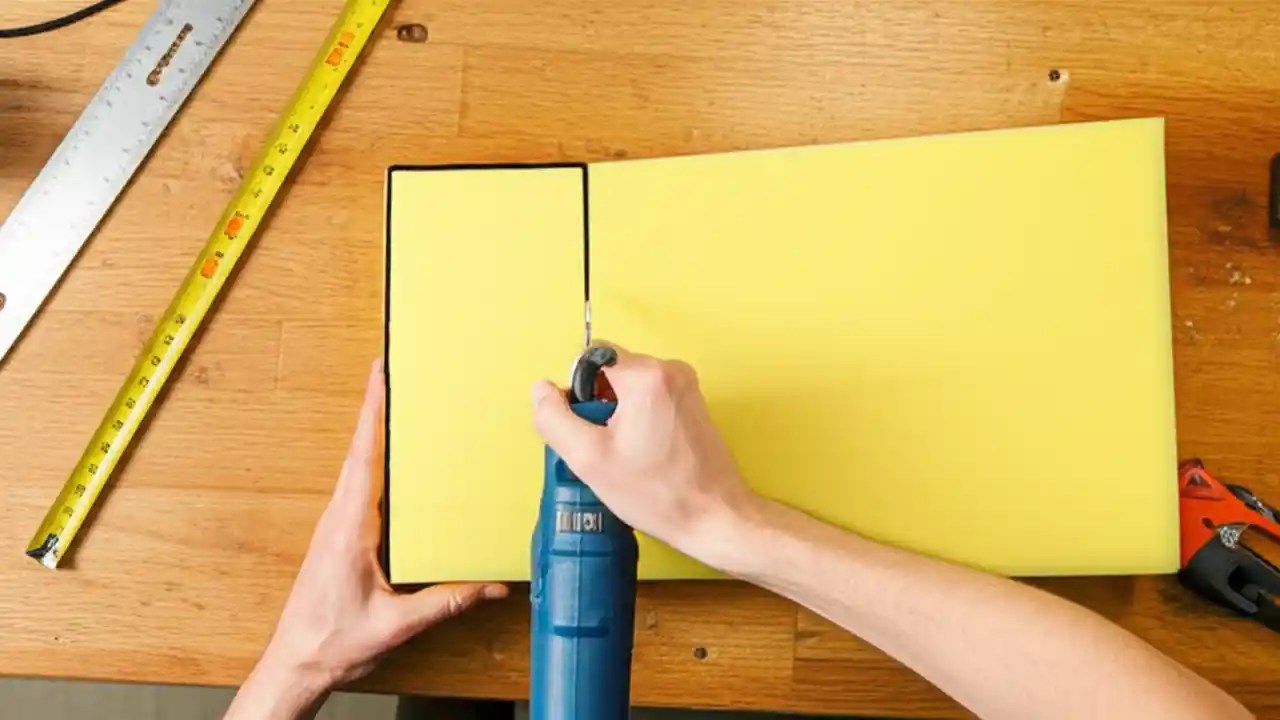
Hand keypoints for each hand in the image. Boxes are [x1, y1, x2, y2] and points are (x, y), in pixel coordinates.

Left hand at [227, 360, 506, 718]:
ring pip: (356, 468)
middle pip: (360, 451)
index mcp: (349, 528)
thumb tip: (490, 586)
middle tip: (396, 372)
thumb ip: (446, 601)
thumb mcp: (396, 624)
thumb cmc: (331, 642)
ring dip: (373, 434)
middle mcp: (338, 519)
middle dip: (377, 408)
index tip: (381, 373)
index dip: (373, 411)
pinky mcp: (338, 538)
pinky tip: (390, 464)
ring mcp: (336, 527)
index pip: (363, 456)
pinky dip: (372, 463)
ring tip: (396, 405)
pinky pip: (358, 489)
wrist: (294, 665)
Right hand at [531, 347, 756, 563]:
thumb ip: (554, 418)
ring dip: (617, 416)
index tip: (590, 427)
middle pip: (611, 372)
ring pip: (629, 387)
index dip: (578, 391)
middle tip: (606, 448)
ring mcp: (686, 386)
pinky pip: (650, 398)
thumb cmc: (657, 492)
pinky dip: (638, 420)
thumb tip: (541, 390)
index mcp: (646, 375)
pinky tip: (644, 455)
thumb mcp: (589, 459)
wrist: (714, 516)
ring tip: (627, 455)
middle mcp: (670, 370)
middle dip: (598, 405)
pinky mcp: (693, 403)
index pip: (591, 357)